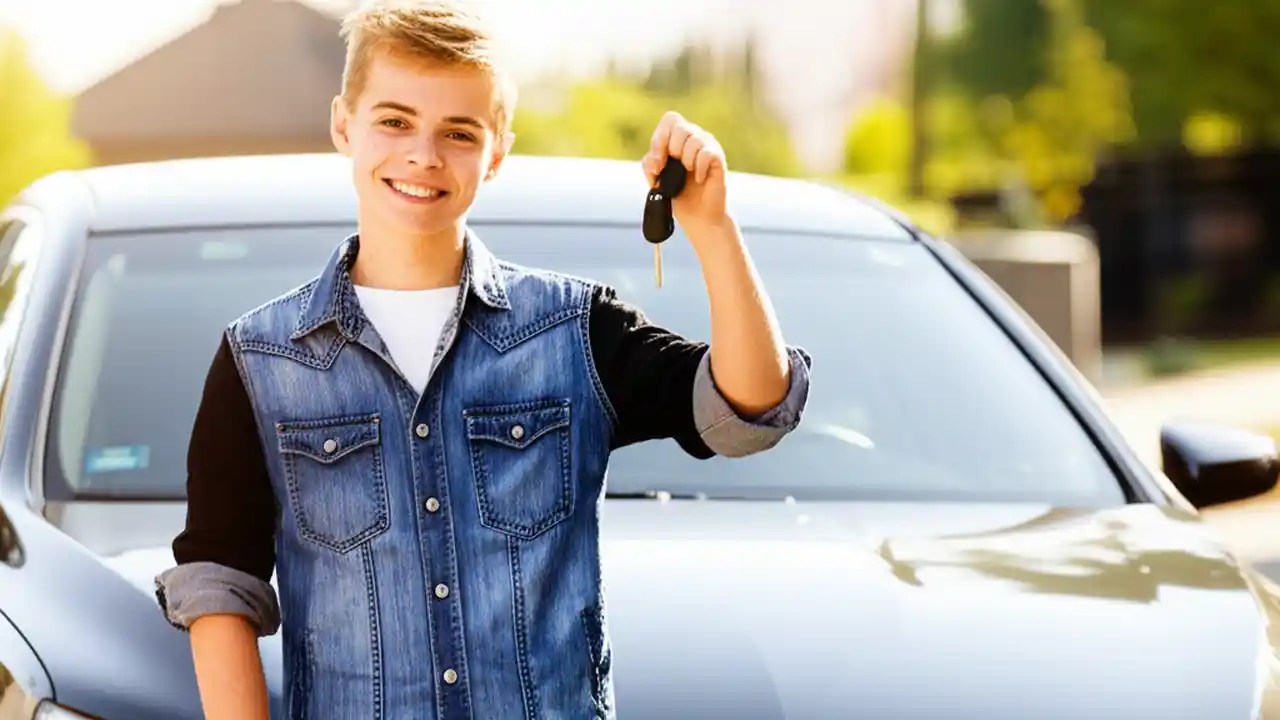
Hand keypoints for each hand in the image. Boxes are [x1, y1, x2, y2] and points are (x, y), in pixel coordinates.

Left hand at [641, 111, 728, 233]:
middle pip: (680, 127)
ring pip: (693, 139)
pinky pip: (706, 154)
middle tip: (672, 169)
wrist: (698, 217)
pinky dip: (699, 169)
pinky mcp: (718, 160)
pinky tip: (699, 179)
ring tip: (687, 174)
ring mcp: (708, 147)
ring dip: (685, 160)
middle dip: (671, 150)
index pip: (671, 119)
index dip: (660, 137)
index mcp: (679, 139)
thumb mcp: (656, 178)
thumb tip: (656, 159)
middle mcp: (695, 138)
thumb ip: (650, 164)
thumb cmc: (679, 195)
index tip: (658, 162)